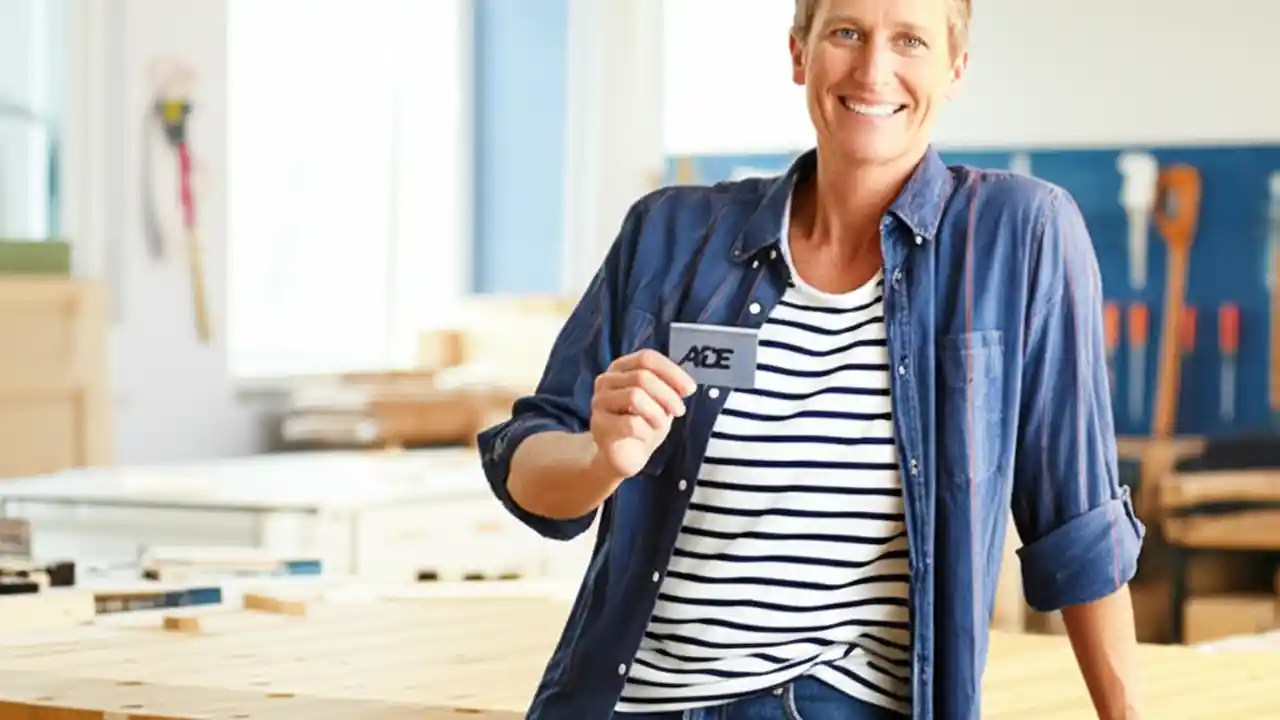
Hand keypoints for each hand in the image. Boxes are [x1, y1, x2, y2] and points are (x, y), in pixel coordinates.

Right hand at [589, 349, 696, 479]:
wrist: (623, 456)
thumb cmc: (642, 425)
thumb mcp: (661, 402)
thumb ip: (669, 389)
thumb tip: (686, 386)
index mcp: (621, 368)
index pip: (647, 358)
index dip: (671, 371)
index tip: (689, 389)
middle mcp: (606, 380)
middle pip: (642, 377)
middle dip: (668, 395)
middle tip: (679, 410)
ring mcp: (599, 402)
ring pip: (635, 396)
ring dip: (657, 413)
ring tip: (661, 425)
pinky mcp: (599, 425)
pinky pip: (630, 423)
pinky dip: (646, 431)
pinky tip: (645, 436)